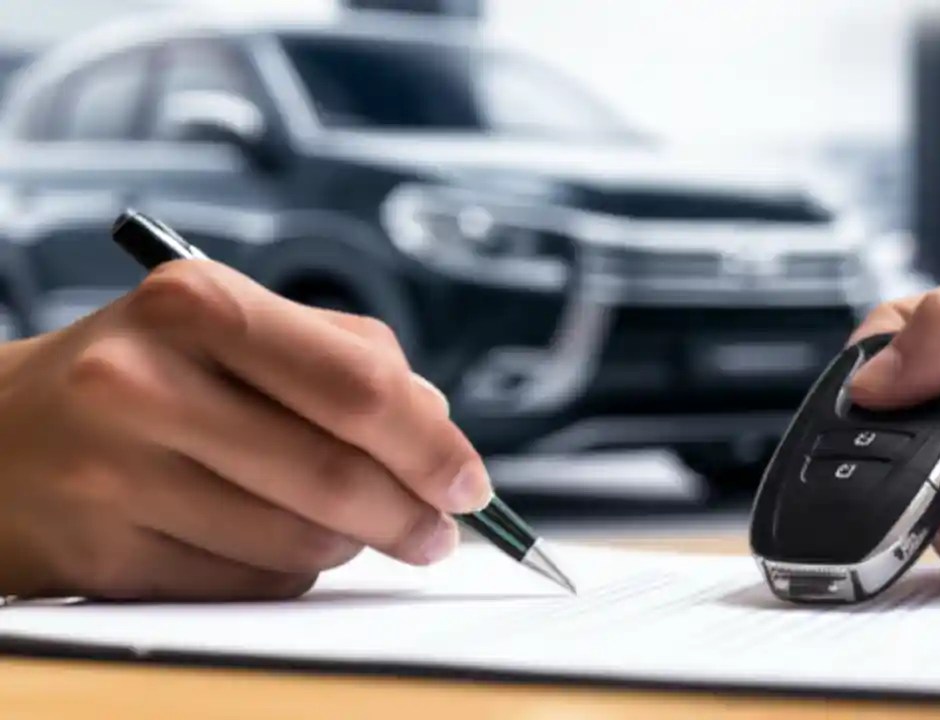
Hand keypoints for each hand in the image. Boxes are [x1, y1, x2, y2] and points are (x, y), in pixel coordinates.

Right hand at [0, 261, 490, 599]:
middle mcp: (143, 383)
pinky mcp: (101, 557)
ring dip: (346, 543)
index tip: (470, 482)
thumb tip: (437, 427)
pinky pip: (249, 587)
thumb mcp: (229, 324)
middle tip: (438, 530)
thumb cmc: (139, 373)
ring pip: (301, 544)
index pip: (357, 384)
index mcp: (195, 304)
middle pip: (337, 474)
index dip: (432, 444)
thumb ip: (345, 358)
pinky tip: (263, 538)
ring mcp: (115, 475)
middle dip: (411, 515)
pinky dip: (285, 574)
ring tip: (335, 520)